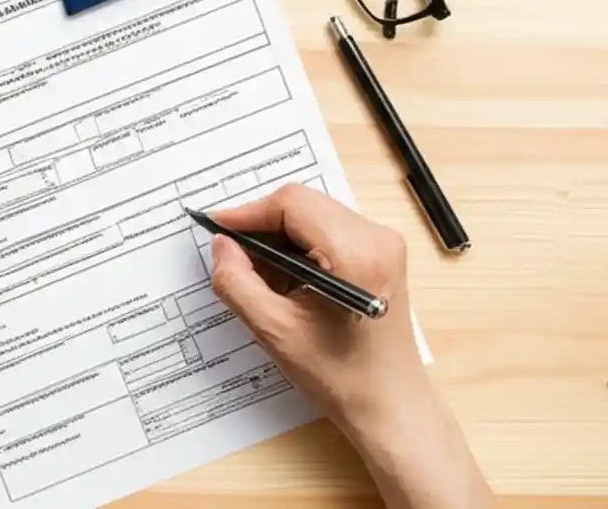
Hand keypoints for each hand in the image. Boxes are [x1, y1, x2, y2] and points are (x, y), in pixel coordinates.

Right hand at [208, 184, 493, 508]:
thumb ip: (238, 283)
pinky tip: (286, 278)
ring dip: (281, 237)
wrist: (389, 404)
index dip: (248, 212)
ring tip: (259, 274)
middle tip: (233, 254)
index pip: (292, 204)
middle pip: (304, 204)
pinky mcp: (382, 253)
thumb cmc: (341, 376)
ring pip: (315, 215)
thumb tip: (222, 245)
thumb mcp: (275, 331)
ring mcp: (384, 243)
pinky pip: (330, 230)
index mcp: (356, 253)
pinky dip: (301, 246)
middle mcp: (377, 238)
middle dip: (263, 225)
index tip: (217, 229)